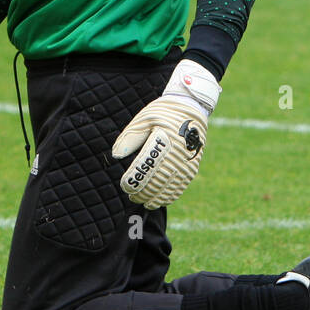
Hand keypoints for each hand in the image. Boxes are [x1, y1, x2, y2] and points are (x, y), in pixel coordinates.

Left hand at [112, 60, 220, 209]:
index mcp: (162, 140)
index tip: (125, 186)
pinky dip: (170, 195)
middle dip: (143, 192)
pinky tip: (161, 200)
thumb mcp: (144, 119)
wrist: (192, 108)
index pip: (145, 167)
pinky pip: (181, 185)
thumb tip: (116, 155)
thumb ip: (130, 137)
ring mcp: (186, 161)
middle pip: (156, 180)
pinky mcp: (192, 166)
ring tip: (144, 202)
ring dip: (156, 197)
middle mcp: (175, 153)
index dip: (134, 180)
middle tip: (132, 197)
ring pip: (169, 186)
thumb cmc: (164, 112)